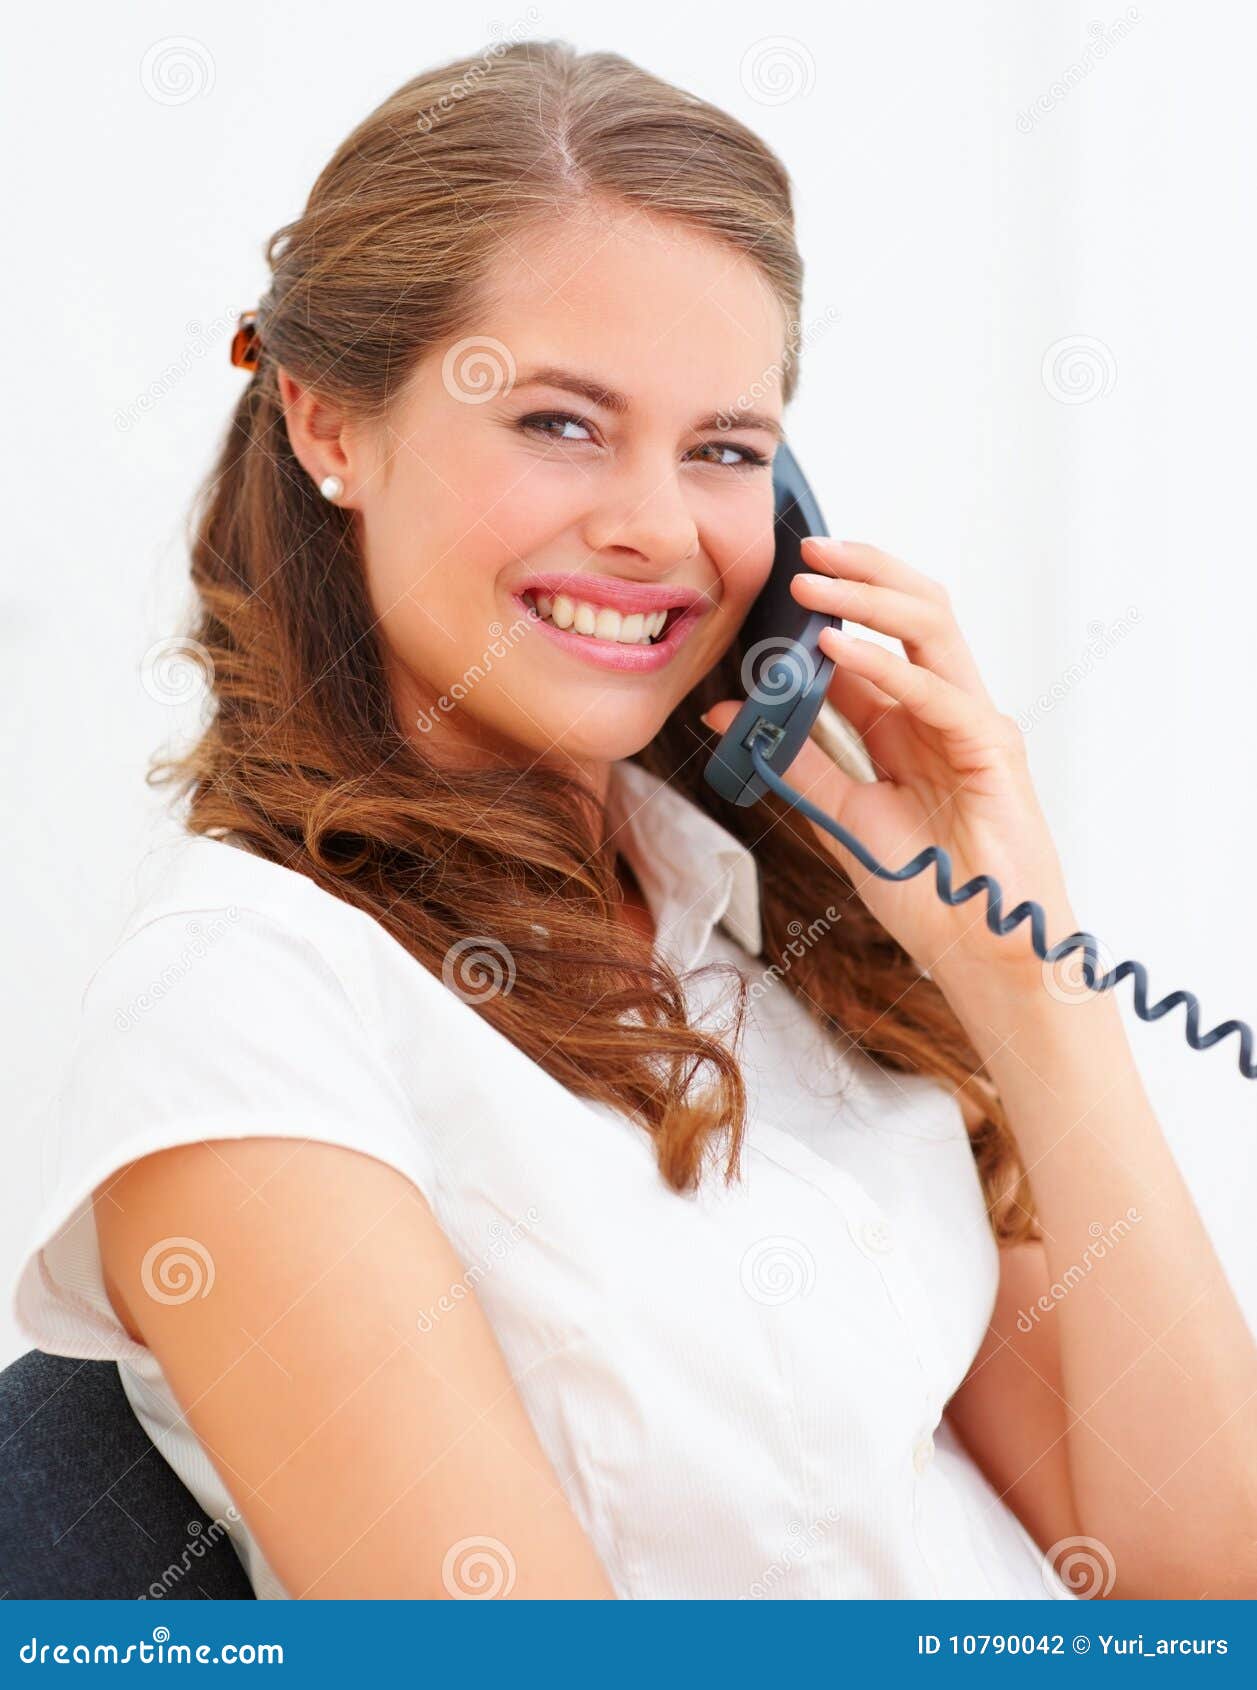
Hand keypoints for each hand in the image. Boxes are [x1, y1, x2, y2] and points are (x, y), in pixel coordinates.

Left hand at [701, 538, 1079, 1001]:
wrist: (982, 954)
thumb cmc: (929, 892)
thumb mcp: (844, 817)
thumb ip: (798, 763)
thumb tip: (731, 715)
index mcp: (912, 726)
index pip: (873, 642)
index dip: (829, 604)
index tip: (775, 580)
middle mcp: (947, 714)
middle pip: (914, 613)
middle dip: (860, 574)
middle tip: (803, 552)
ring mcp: (974, 727)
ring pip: (933, 631)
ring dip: (869, 599)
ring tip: (810, 583)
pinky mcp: (992, 753)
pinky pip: (937, 694)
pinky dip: (885, 667)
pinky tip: (834, 652)